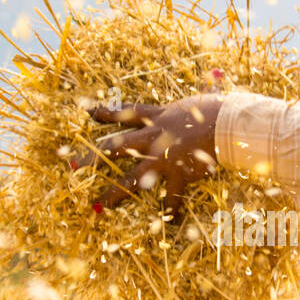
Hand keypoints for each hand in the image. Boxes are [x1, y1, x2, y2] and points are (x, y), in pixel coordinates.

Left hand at [81, 94, 222, 218]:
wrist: (226, 124)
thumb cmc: (217, 109)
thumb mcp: (198, 100)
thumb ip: (195, 99)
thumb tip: (213, 80)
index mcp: (157, 117)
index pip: (126, 112)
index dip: (105, 112)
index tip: (87, 113)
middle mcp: (153, 136)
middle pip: (115, 147)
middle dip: (93, 157)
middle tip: (74, 166)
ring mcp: (163, 157)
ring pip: (132, 177)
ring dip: (116, 192)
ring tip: (102, 204)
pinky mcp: (178, 173)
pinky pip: (171, 195)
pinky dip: (170, 208)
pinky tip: (166, 220)